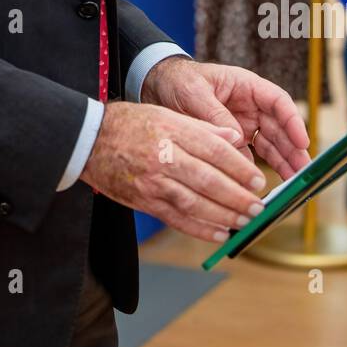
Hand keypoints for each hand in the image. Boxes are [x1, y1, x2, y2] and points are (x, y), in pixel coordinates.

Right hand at [80, 101, 271, 242]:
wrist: (88, 140)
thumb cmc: (129, 124)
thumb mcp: (166, 114)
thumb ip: (202, 128)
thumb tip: (235, 139)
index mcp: (172, 130)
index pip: (214, 151)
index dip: (240, 168)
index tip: (258, 179)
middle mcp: (164, 156)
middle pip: (209, 180)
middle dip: (238, 197)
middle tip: (258, 206)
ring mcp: (153, 182)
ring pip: (196, 203)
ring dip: (224, 215)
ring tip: (245, 220)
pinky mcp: (144, 201)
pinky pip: (176, 218)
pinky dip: (200, 228)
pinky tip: (219, 232)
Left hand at [141, 57, 310, 181]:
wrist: (156, 87)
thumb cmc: (177, 81)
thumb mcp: (194, 93)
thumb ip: (216, 115)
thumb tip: (237, 141)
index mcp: (245, 86)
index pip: (277, 102)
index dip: (293, 121)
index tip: (301, 141)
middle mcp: (249, 105)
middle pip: (278, 127)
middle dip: (292, 149)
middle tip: (301, 172)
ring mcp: (243, 122)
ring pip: (269, 143)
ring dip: (281, 162)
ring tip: (292, 182)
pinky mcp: (233, 139)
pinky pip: (250, 154)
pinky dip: (256, 169)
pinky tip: (263, 184)